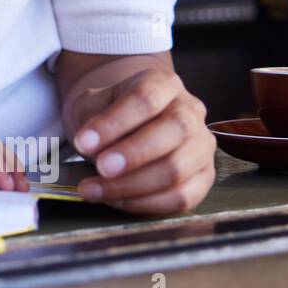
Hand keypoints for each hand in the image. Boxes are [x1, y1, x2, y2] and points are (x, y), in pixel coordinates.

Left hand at [69, 68, 215, 213]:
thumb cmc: (111, 113)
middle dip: (134, 153)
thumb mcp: (94, 104)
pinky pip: (182, 197)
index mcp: (163, 84)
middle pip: (175, 130)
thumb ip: (92, 119)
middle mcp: (190, 111)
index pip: (146, 98)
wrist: (127, 124)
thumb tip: (89, 146)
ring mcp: (202, 145)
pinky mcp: (204, 177)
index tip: (83, 142)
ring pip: (178, 169)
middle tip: (101, 168)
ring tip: (94, 189)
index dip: (115, 123)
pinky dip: (145, 203)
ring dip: (133, 185)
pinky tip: (115, 200)